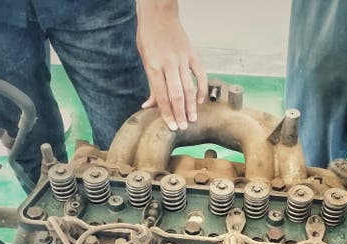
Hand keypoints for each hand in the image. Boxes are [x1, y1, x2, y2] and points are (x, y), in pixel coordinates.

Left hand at [136, 0, 206, 130]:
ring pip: (189, 87)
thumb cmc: (149, 37)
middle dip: (180, 114)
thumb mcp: (145, 59)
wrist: (159, 14)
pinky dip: (201, 88)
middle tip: (183, 127)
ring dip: (191, 105)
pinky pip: (200, 74)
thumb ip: (151, 84)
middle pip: (176, 95)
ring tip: (192, 119)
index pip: (161, 95)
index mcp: (154, 66)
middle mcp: (168, 64)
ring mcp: (182, 58)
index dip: (167, 113)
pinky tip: (200, 100)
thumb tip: (148, 105)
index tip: (172, 126)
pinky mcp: (192, 54)